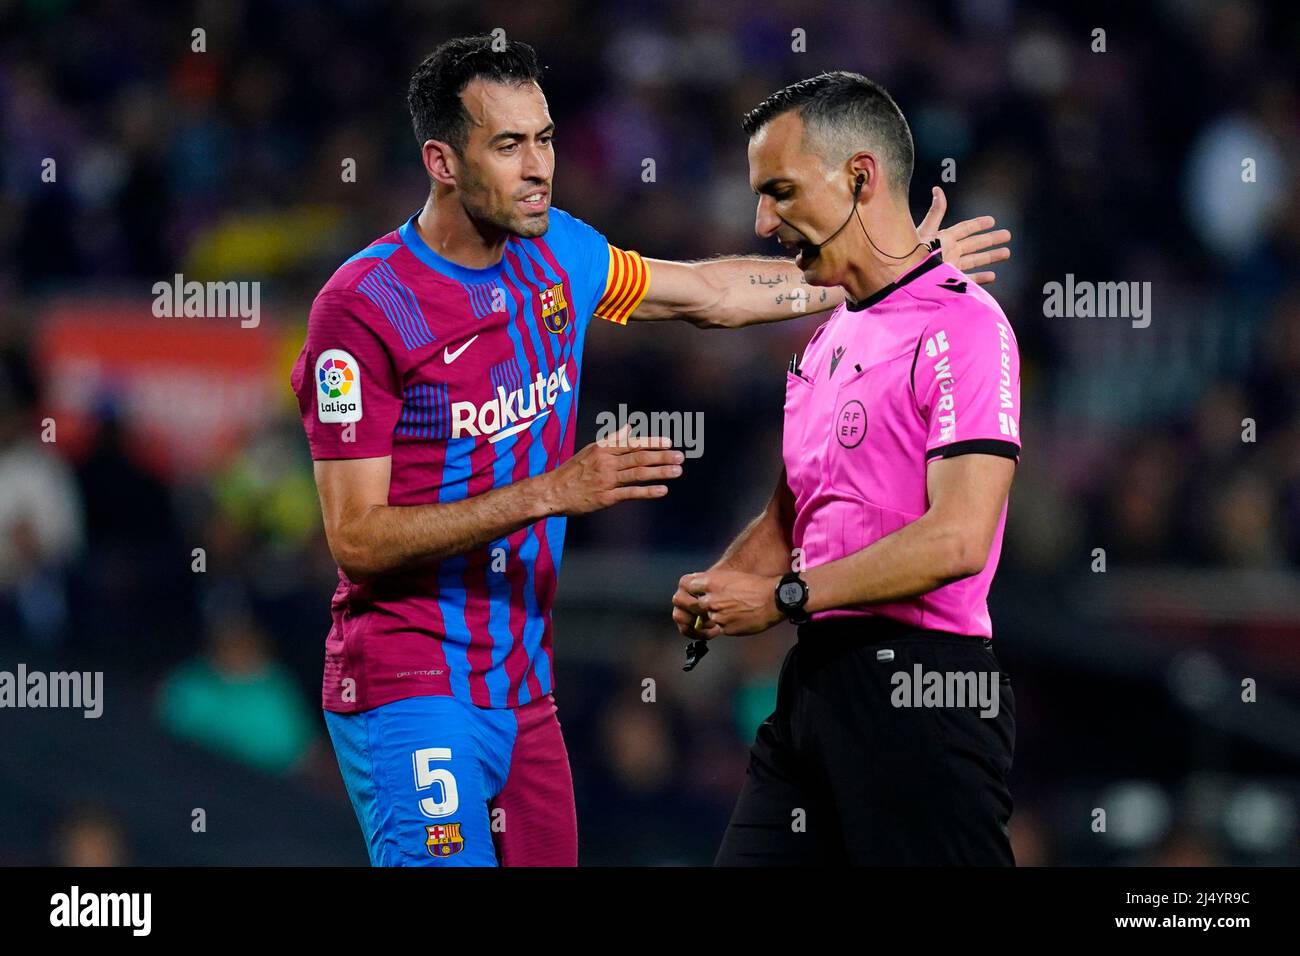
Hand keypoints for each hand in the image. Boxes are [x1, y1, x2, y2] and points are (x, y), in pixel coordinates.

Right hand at [542, 424, 682, 516]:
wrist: (552, 491)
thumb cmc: (573, 470)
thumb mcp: (591, 450)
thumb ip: (613, 440)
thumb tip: (629, 427)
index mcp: (603, 449)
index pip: (632, 443)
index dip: (652, 443)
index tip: (669, 443)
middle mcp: (606, 462)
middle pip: (639, 457)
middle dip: (661, 456)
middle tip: (680, 457)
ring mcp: (606, 480)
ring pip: (637, 473)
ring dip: (659, 472)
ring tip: (677, 471)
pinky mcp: (605, 497)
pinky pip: (630, 493)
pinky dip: (647, 491)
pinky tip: (662, 490)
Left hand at [674, 569, 783, 637]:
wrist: (774, 599)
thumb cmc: (755, 586)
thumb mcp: (730, 578)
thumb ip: (712, 584)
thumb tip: (701, 592)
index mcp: (711, 582)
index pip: (686, 585)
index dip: (688, 590)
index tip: (692, 593)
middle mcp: (710, 599)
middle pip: (690, 606)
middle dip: (695, 608)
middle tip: (706, 608)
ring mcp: (717, 615)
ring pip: (706, 619)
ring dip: (714, 617)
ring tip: (730, 612)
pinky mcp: (725, 628)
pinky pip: (719, 629)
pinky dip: (726, 625)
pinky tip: (738, 618)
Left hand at [917, 186, 1011, 284]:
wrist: (905, 276)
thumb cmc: (912, 252)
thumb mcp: (926, 230)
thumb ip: (936, 212)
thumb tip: (938, 188)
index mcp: (944, 238)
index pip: (965, 229)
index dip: (978, 224)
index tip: (992, 221)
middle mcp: (949, 251)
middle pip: (975, 244)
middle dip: (991, 239)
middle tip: (1008, 235)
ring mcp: (950, 266)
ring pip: (975, 260)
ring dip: (991, 257)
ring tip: (1006, 253)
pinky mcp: (950, 281)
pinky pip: (969, 280)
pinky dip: (980, 278)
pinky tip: (992, 276)